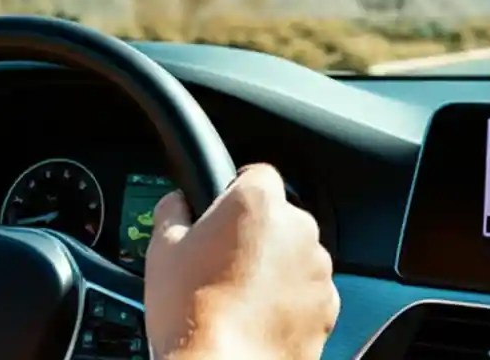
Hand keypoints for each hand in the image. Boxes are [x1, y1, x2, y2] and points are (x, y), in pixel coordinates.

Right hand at [144, 164, 338, 358]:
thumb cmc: (192, 312)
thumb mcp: (162, 249)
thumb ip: (174, 211)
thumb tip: (177, 204)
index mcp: (257, 202)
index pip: (255, 173)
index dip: (234, 190)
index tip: (220, 210)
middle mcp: (297, 228)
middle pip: (278, 215)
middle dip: (255, 232)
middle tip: (222, 259)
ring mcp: (317, 269)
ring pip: (295, 254)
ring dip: (275, 265)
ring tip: (238, 294)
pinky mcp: (327, 305)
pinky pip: (307, 290)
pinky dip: (290, 298)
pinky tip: (258, 315)